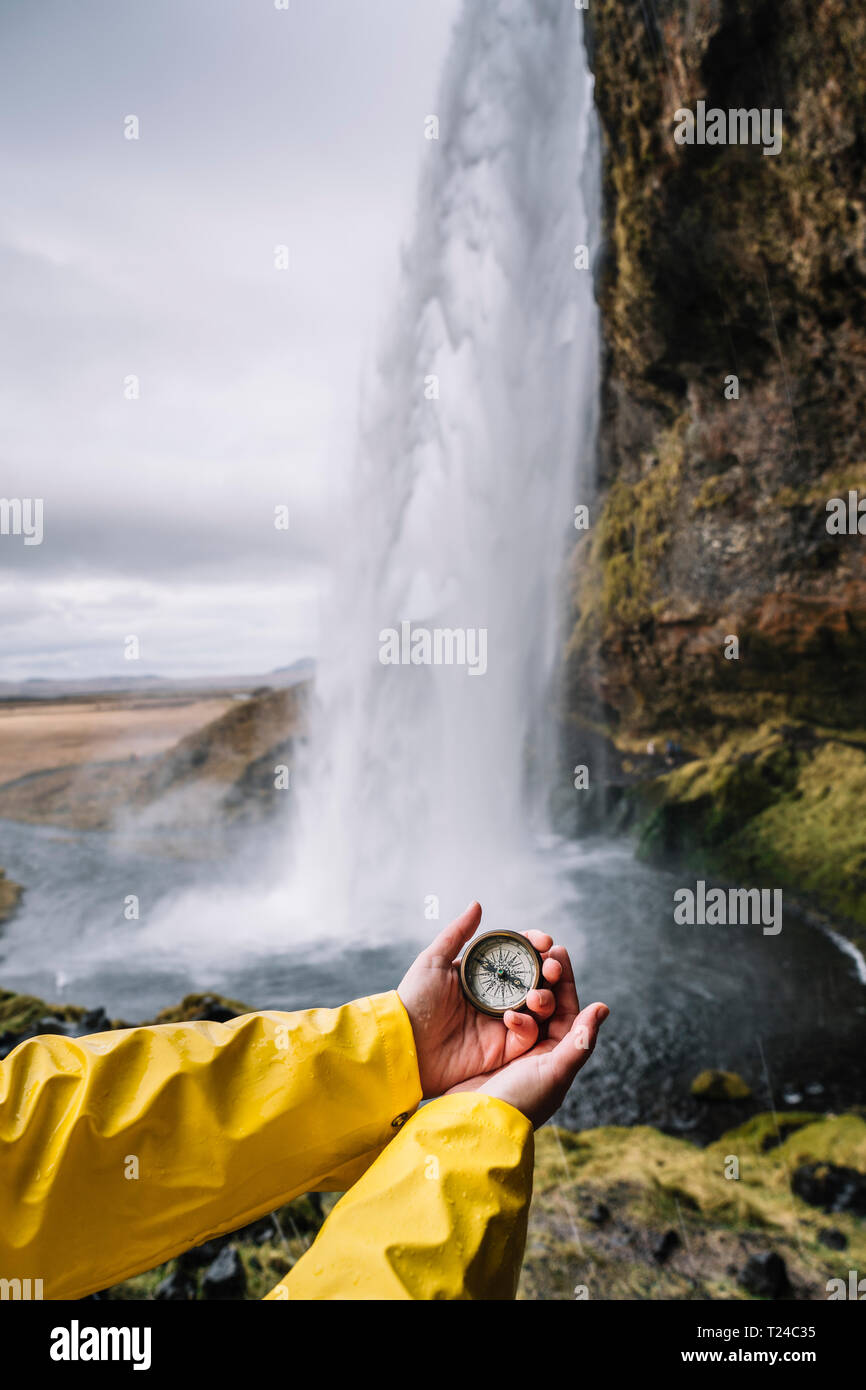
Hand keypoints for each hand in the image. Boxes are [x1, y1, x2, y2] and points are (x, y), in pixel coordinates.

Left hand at [397, 901, 563, 1097]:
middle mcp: (496, 997)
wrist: (405, 1043)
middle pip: (535, 979)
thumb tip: (477, 905)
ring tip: (536, 993)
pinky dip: (527, 1025)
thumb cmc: (414, 1000)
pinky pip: (527, 1036)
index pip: (517, 955)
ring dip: (546, 996)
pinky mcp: (502, 1049)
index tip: (544, 940)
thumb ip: (458, 933)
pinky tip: (513, 1017)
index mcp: (483, 975)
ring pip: (539, 1007)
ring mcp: (501, 1023)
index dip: (533, 945)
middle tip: (552, 964)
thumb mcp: (433, 961)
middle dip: (550, 969)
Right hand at [446, 948, 608, 1128]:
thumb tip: (603, 1007)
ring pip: (522, 1007)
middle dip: (544, 980)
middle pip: (545, 1005)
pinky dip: (500, 1002)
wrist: (475, 1124)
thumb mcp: (555, 1071)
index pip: (568, 1010)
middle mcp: (538, 1050)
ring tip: (522, 984)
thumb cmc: (522, 1101)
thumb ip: (580, 1040)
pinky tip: (497, 995)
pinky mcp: (487, 1047)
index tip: (558, 951)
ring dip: (523, 990)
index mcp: (558, 1055)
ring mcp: (511, 1048)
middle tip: (540, 960)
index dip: (565, 980)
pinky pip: (497, 1015)